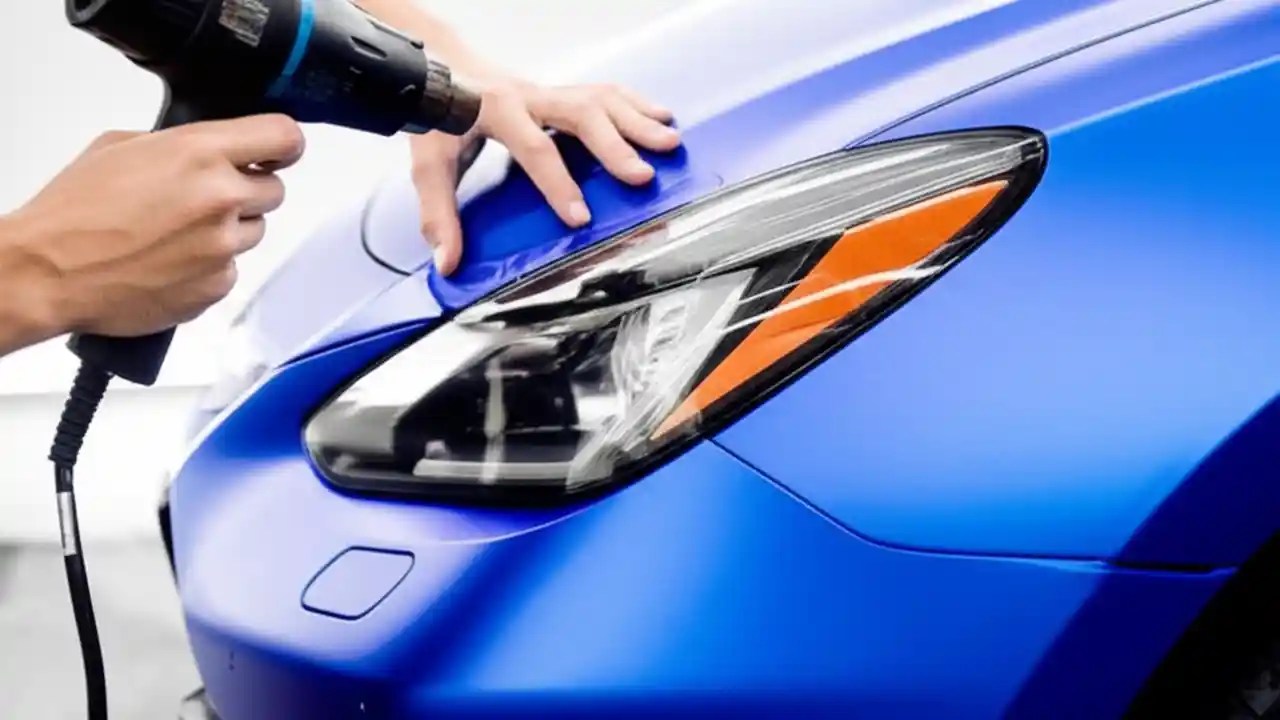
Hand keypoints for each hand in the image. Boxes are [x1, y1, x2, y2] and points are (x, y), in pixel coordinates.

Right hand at [1, 115, 304, 341]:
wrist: (49, 272)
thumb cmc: (74, 213)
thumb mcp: (122, 147)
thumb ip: (181, 145)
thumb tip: (213, 150)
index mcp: (200, 154)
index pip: (283, 137)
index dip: (283, 145)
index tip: (278, 151)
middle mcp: (220, 199)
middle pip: (274, 190)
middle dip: (245, 191)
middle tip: (205, 198)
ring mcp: (222, 247)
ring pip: (254, 231)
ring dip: (227, 230)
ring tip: (176, 233)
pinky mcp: (217, 285)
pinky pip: (231, 269)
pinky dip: (209, 266)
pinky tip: (171, 261)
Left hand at [411, 78, 681, 274]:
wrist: (443, 68)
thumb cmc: (439, 116)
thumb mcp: (429, 164)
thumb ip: (437, 214)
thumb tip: (448, 261)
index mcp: (496, 110)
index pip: (534, 147)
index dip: (558, 183)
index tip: (580, 217)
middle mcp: (530, 96)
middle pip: (581, 112)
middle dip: (615, 145)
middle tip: (643, 176)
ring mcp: (551, 91)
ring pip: (601, 98)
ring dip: (637, 121)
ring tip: (669, 143)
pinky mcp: (563, 93)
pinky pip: (606, 93)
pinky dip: (636, 105)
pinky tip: (660, 118)